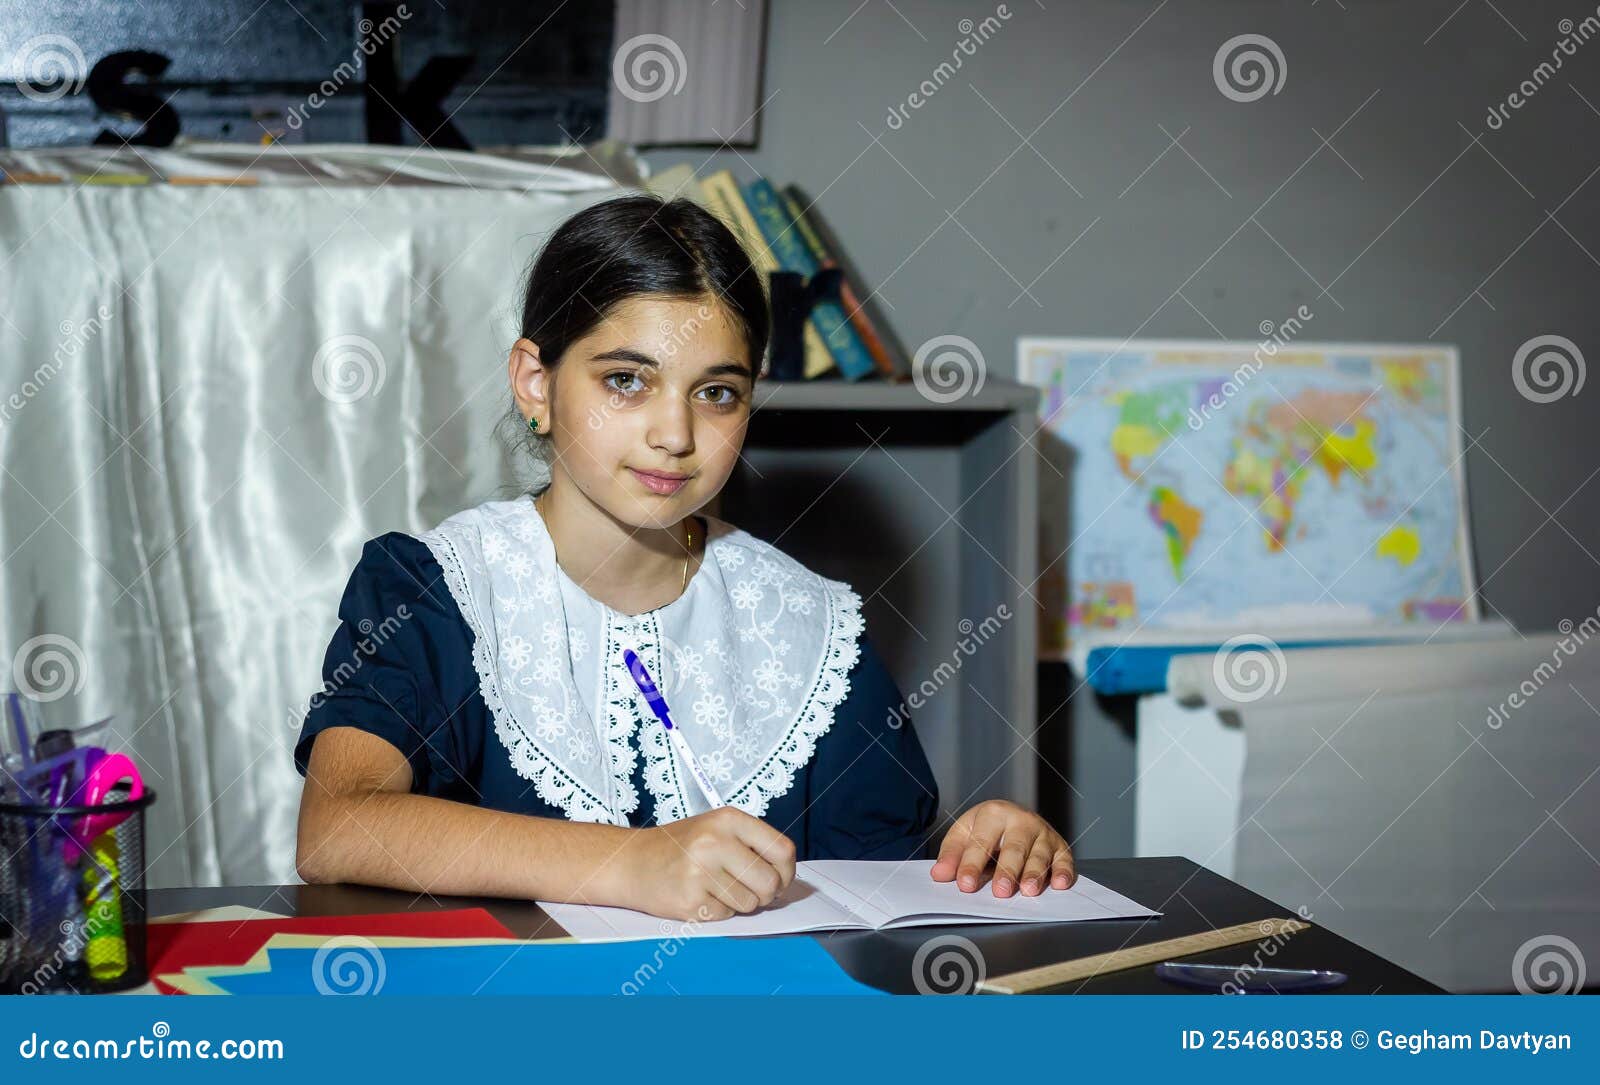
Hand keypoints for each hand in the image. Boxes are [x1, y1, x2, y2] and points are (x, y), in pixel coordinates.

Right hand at [621, 806, 796, 921]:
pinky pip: (724, 915)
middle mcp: (715, 841)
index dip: (786, 871)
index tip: (779, 878)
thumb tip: (785, 877)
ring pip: (749, 903)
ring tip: (716, 888)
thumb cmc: (680, 847)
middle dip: (765, 894)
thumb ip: (751, 846)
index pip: (782, 850)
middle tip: (749, 890)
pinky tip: (700, 895)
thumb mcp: (717, 829)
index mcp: (728, 819)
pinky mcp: (690, 900)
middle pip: (769, 882)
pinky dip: (717, 911)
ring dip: (738, 903)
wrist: (631, 861)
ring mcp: (701, 871)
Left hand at [930, 799, 1075, 897]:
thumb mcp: (964, 834)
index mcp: (994, 813)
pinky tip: (1059, 884)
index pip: (981, 841)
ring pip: (1039, 855)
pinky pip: (1064, 859)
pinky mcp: (1060, 846)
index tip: (965, 884)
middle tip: (1001, 891)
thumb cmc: (986, 829)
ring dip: (1035, 873)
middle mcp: (1021, 820)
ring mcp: (1043, 833)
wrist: (1011, 815)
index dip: (972, 864)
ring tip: (1028, 890)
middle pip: (1014, 848)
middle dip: (1007, 871)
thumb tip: (939, 874)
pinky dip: (1063, 872)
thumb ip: (952, 854)